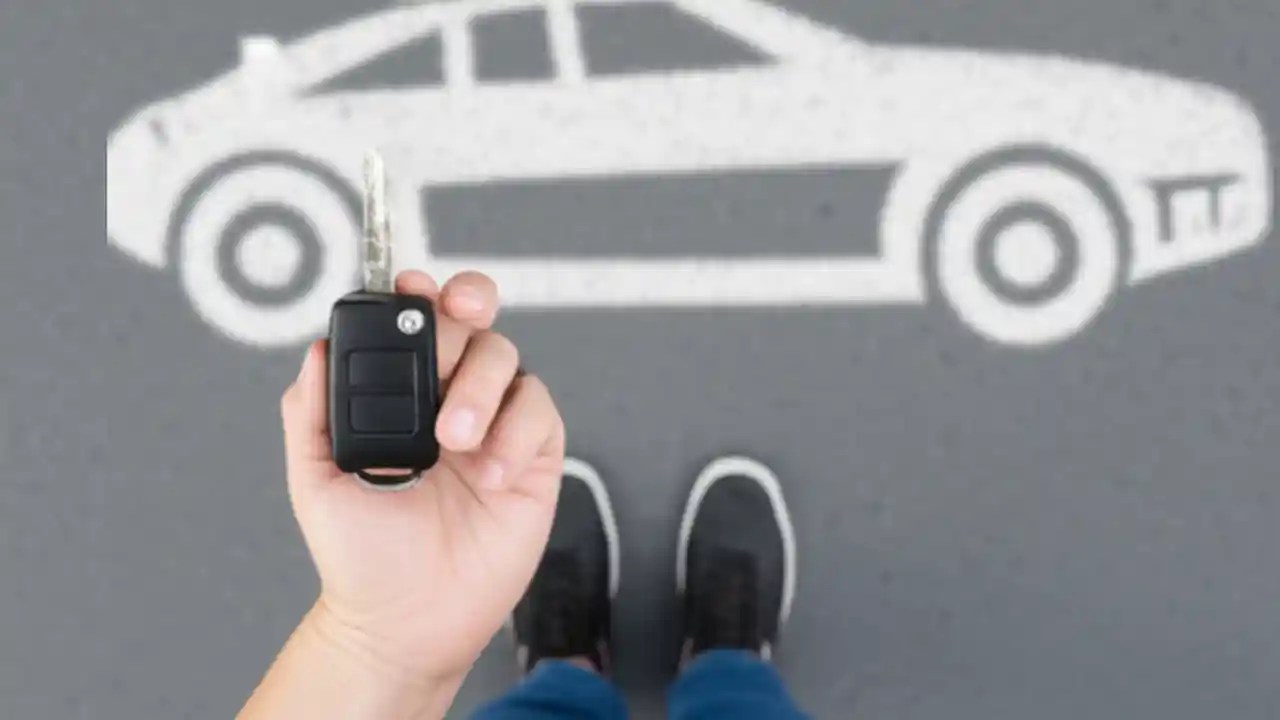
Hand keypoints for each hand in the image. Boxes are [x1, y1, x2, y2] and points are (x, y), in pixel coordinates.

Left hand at [279, 270, 564, 683]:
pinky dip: (515, 432)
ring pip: (506, 360)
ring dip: (480, 389)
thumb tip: (316, 347)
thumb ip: (310, 411)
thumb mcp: (315, 479)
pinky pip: (538, 412)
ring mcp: (495, 424)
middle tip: (444, 347)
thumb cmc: (361, 555)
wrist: (405, 621)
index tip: (412, 289)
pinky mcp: (532, 456)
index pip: (416, 322)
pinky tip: (488, 472)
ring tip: (454, 441)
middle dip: (459, 321)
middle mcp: (450, 399)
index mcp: (400, 395)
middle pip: (469, 325)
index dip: (420, 293)